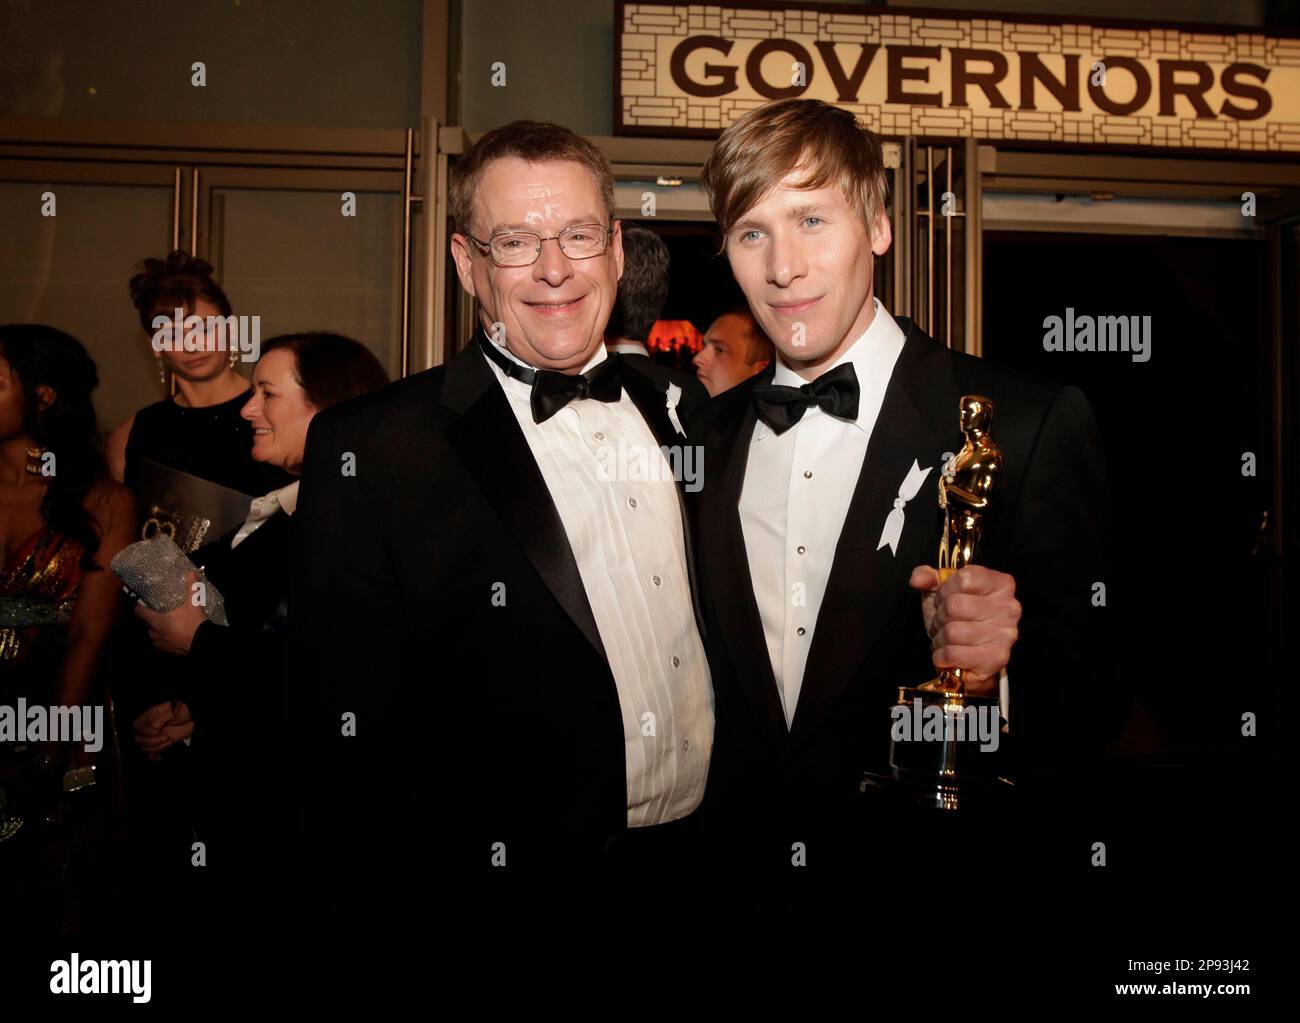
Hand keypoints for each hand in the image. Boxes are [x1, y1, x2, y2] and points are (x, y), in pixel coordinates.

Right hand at [132, 701, 194, 760]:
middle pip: (138, 739)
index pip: (137, 726)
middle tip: (166, 737)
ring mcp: (154, 736)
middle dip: (151, 741)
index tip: (158, 731)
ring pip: (144, 747)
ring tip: (168, 740)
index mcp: (150, 716)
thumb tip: (153, 726)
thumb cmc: (184, 710)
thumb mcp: (174, 711)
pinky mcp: (160, 743)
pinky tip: (159, 757)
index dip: (145, 731)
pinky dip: (153, 756)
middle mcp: (150, 727)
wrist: (194, 717)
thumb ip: (162, 718)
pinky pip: (151, 752)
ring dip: (156, 747)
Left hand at [133, 570, 206, 654]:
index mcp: (156, 619)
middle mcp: (153, 631)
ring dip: (158, 628)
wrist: (202, 643)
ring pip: (153, 632)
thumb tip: (190, 572)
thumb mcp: (193, 603)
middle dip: (152, 617)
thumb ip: (190, 587)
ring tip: (168, 623)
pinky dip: (164, 637)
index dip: (139, 606)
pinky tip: (173, 634)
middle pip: (146, 621)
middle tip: (160, 611)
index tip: (143, 602)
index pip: (138, 611)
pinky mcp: (164, 650)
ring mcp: (158, 642)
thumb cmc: (193, 622)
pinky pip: (160, 641)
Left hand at [909, 564, 1019, 694]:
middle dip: (940, 617)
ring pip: (953, 632)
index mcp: (1000, 584)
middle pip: (955, 605)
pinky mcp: (996, 658)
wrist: (966, 657)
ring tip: (947, 639)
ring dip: (940, 638)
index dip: (945, 590)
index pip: (964, 578)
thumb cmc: (957, 619)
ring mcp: (1006, 634)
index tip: (945, 599)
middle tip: (944, 623)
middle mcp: (1009, 607)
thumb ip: (928, 577)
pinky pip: (953, 653)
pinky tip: (949, 654)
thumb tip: (918, 579)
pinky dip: (942, 656)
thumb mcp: (941, 591)